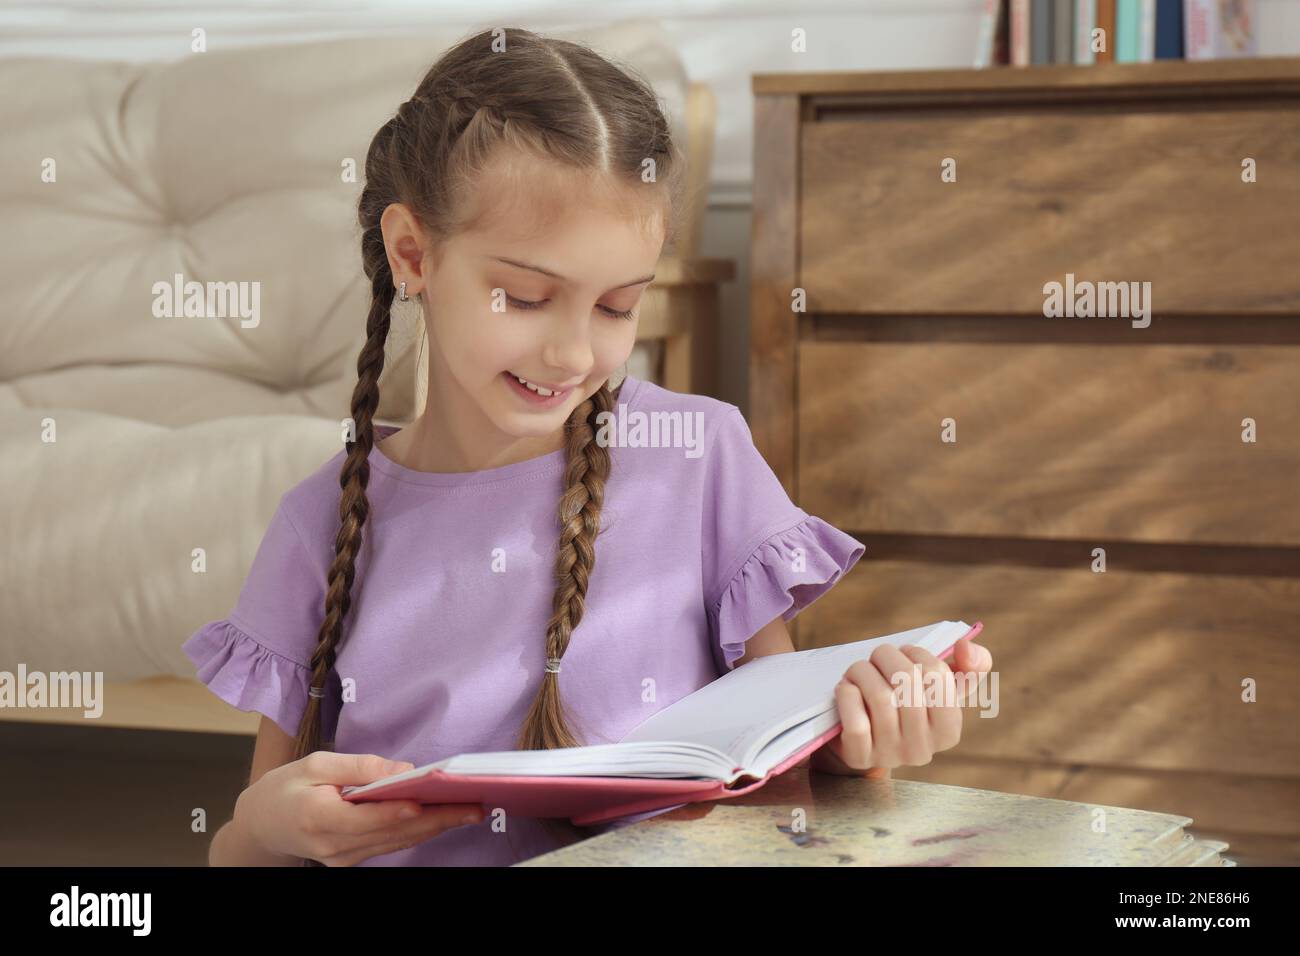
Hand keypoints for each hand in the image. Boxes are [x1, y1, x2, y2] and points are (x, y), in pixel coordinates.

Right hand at [235, 751, 484, 866]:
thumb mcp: (315, 764)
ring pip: (397, 843)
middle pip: (394, 833)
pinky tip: (443, 818)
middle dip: (438, 819)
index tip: (436, 798)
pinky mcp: (352, 859)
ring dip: (436, 827)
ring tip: (470, 811)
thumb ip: (359, 767)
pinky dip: (418, 831)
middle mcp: (334, 846)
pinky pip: (390, 845)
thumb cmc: (286, 788)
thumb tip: (404, 770)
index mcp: (318, 818)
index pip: (369, 817)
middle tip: (475, 806)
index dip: (403, 809)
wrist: (260, 826)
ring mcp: (344, 858)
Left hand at [813, 637, 992, 774]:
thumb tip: (965, 645)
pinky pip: (857, 723)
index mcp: (948, 731)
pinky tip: (847, 688)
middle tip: (878, 655)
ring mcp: (890, 756)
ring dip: (863, 670)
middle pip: (906, 681)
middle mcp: (922, 749)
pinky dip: (848, 696)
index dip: (918, 654)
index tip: (905, 651)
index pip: (939, 676)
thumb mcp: (937, 687)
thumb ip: (968, 666)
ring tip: (860, 669)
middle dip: (886, 655)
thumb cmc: (904, 703)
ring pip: (880, 697)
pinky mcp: (860, 757)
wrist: (860, 737)